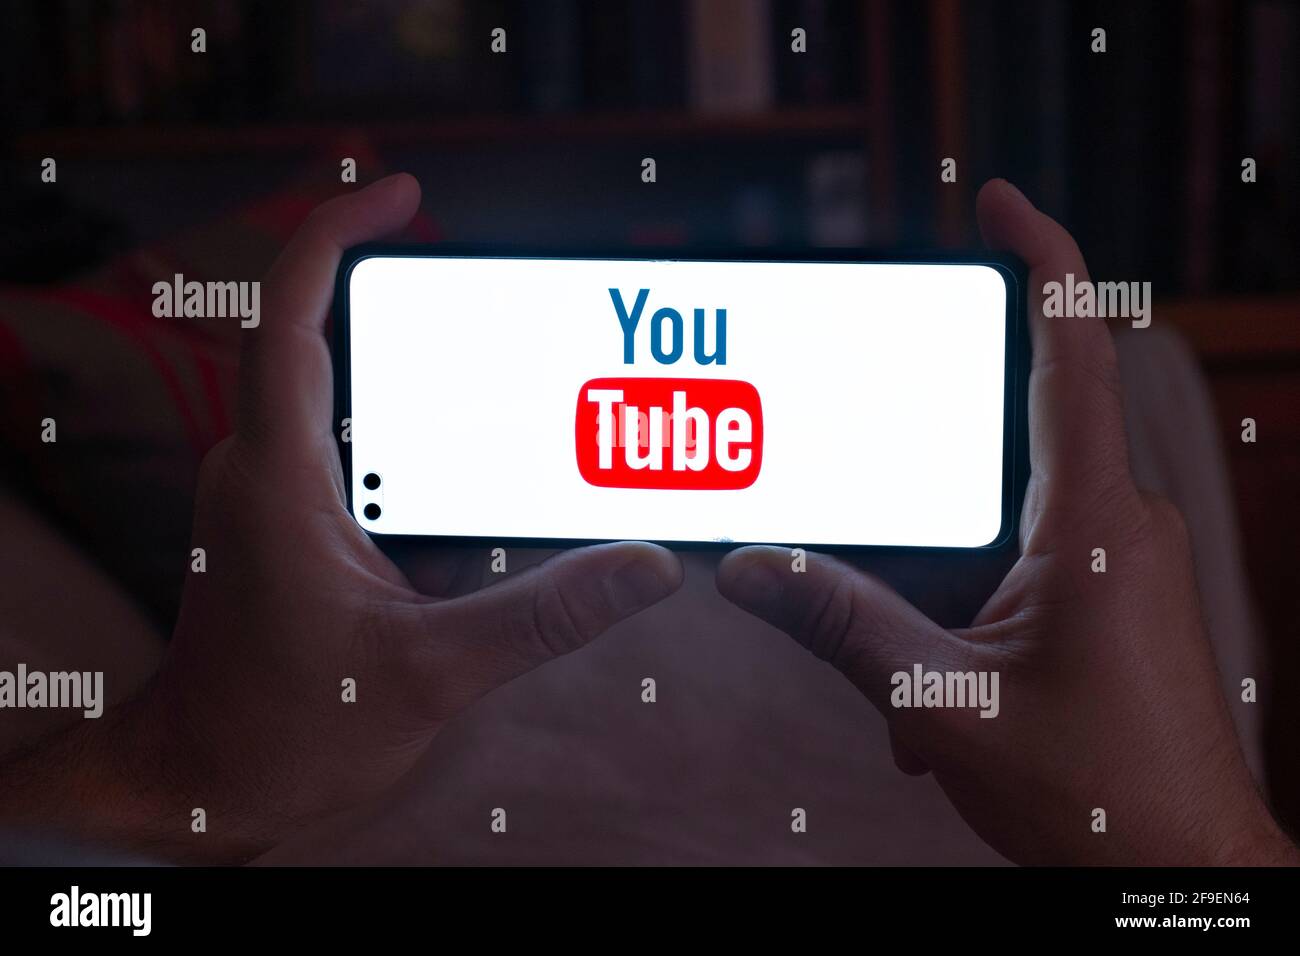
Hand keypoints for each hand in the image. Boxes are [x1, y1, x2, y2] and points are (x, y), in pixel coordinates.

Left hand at [134, 175, 682, 859]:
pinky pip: (351, 453)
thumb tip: (645, 566)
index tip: (404, 194)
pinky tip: (469, 468)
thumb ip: (544, 613)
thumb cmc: (282, 735)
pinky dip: (408, 441)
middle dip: (398, 300)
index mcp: (279, 479)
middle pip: (324, 340)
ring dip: (407, 379)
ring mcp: (272, 497)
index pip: (290, 316)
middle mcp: (265, 470)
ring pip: (341, 400)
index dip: (337, 233)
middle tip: (487, 288)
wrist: (204, 787)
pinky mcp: (289, 527)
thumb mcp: (430, 672)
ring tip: (496, 379)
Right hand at [716, 179, 1295, 865]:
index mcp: (1096, 522)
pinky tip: (930, 704)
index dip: (1039, 258)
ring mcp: (1126, 567)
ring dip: (943, 581)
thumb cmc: (1098, 797)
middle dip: (934, 466)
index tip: (997, 200)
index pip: (1072, 350)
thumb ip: (841, 622)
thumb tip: (751, 568)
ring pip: (1012, 519)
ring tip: (905, 670)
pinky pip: (1029, 571)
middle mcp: (1122, 526)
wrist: (1183, 877)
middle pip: (1020, 433)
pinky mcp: (1117, 604)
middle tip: (879, 477)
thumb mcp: (942, 702)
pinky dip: (965, 618)